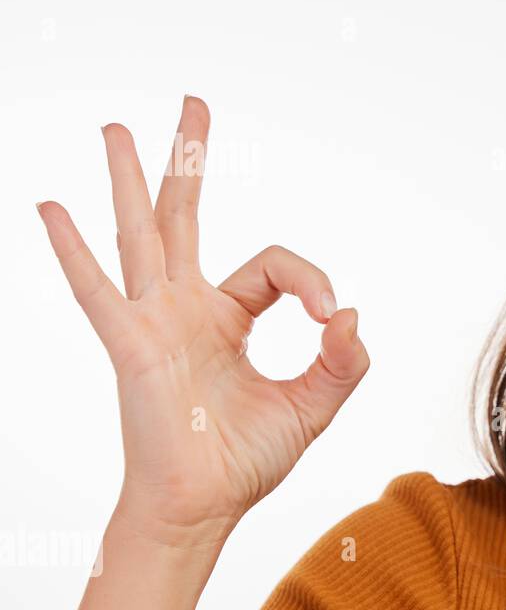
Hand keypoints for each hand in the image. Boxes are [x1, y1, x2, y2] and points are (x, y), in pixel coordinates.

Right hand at [36, 96, 369, 549]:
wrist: (202, 507)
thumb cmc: (247, 459)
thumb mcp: (313, 406)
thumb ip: (341, 362)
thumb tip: (350, 314)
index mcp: (230, 317)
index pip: (273, 265)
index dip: (309, 280)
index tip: (330, 316)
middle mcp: (186, 309)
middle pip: (185, 217)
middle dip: (189, 160)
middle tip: (195, 102)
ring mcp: (153, 322)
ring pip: (141, 236)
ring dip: (130, 181)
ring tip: (115, 127)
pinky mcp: (131, 346)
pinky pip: (99, 292)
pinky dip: (74, 251)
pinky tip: (51, 208)